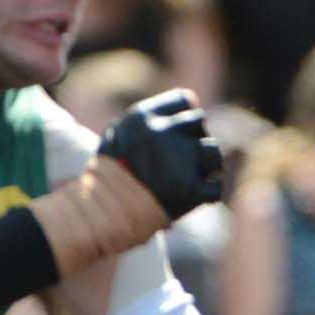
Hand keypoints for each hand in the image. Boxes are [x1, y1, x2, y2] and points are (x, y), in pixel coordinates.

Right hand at [97, 89, 226, 217]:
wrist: (98, 215)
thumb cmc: (106, 177)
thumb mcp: (116, 137)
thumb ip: (148, 122)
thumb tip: (191, 101)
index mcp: (142, 115)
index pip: (185, 100)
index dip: (185, 116)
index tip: (179, 132)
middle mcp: (163, 131)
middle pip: (200, 122)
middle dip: (195, 138)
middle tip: (182, 160)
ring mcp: (179, 159)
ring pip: (214, 151)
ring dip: (209, 164)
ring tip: (192, 177)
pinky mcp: (190, 190)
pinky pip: (217, 187)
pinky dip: (210, 194)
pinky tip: (196, 198)